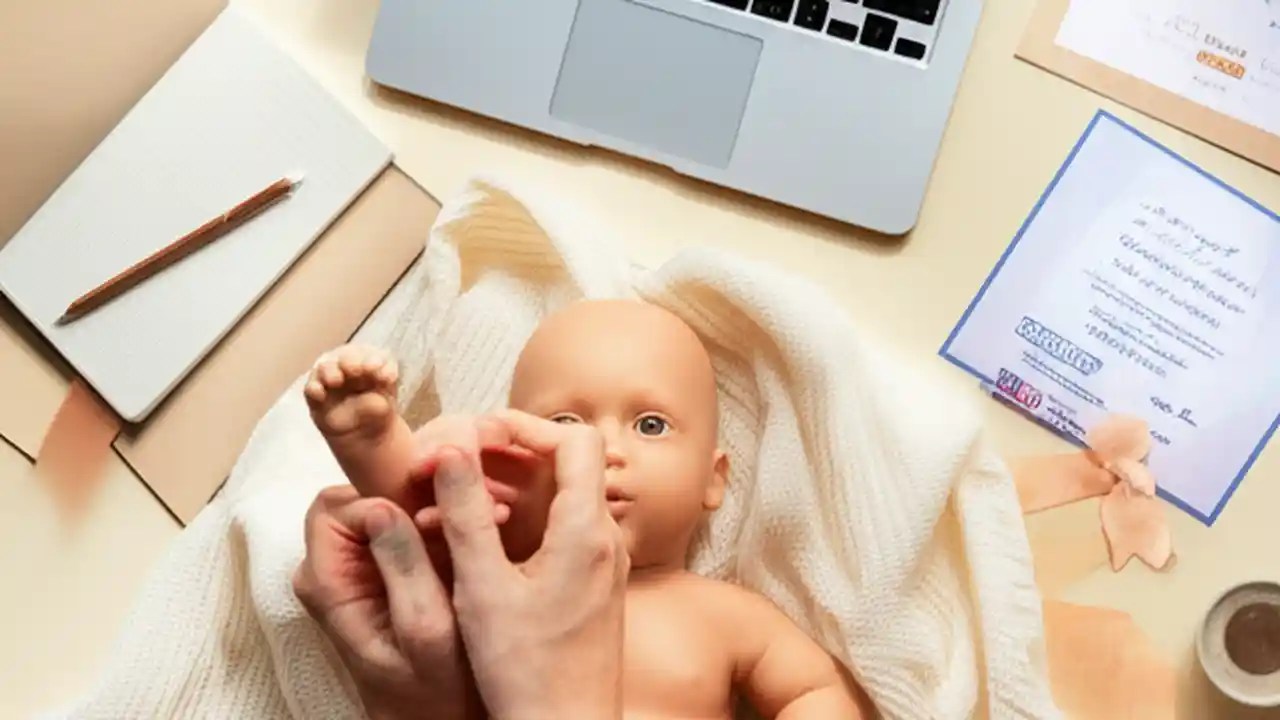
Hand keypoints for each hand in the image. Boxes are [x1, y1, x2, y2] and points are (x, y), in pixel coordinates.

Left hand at [292, 485, 482, 719]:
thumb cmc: (434, 687)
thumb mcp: (426, 629)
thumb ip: (402, 567)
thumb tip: (382, 506)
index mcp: (326, 583)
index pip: (336, 508)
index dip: (386, 501)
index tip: (435, 517)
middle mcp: (329, 570)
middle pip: (356, 499)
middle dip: (411, 498)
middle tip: (461, 513)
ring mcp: (352, 570)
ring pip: (381, 508)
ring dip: (429, 509)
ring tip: (478, 521)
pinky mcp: (379, 570)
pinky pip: (399, 527)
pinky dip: (435, 524)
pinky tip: (471, 534)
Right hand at [433, 410, 629, 719]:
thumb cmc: (526, 671)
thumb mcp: (481, 588)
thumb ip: (466, 513)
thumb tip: (452, 449)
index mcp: (584, 532)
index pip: (575, 440)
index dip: (526, 426)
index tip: (477, 434)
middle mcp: (605, 540)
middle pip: (569, 464)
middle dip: (510, 453)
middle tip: (457, 462)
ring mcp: (604, 563)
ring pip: (564, 497)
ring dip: (513, 487)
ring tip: (457, 499)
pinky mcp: (594, 585)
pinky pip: (564, 529)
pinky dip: (526, 518)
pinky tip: (483, 538)